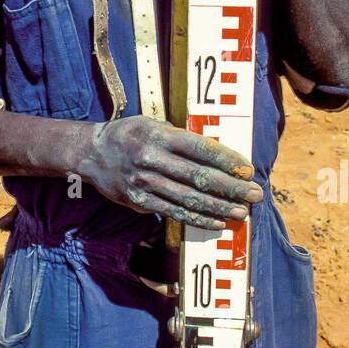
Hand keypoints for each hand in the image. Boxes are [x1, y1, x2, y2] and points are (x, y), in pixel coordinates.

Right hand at [76, 115, 263, 229]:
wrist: (92, 153)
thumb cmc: (130, 134)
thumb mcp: (153, 124)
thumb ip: (181, 138)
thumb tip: (218, 155)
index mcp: (158, 135)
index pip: (200, 148)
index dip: (227, 160)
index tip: (248, 169)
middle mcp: (152, 159)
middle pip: (199, 176)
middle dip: (232, 188)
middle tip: (256, 194)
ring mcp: (145, 182)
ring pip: (189, 199)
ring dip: (220, 208)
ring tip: (242, 212)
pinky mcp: (140, 201)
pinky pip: (174, 212)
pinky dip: (198, 219)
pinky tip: (217, 223)